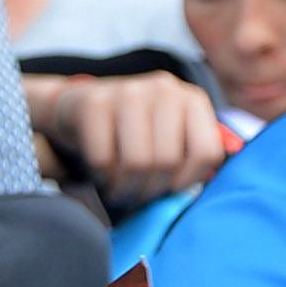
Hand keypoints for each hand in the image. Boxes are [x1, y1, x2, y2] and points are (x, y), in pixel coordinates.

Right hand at [29, 72, 232, 212]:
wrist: (79, 107)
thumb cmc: (131, 133)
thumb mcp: (168, 137)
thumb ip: (187, 158)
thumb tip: (190, 196)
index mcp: (193, 100)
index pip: (206, 152)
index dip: (187, 182)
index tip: (168, 190)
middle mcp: (165, 90)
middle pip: (167, 161)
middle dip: (149, 190)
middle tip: (136, 197)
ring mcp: (129, 92)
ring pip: (136, 162)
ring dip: (125, 189)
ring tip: (119, 192)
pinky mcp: (94, 103)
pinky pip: (102, 159)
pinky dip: (101, 178)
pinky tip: (101, 175)